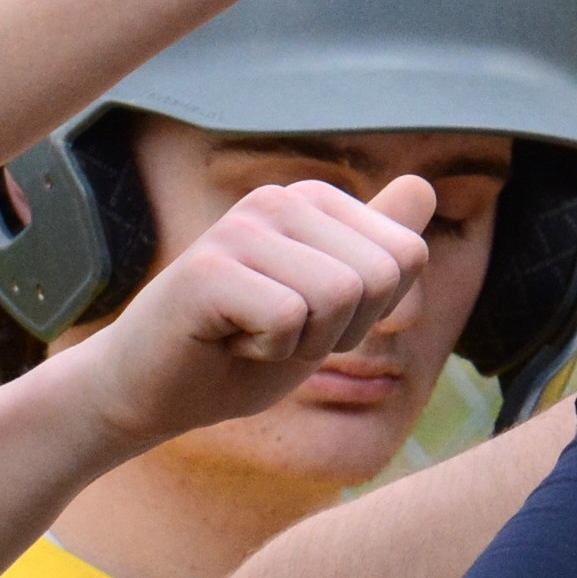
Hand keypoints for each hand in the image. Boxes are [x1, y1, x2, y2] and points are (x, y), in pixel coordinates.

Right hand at [55, 177, 435, 450]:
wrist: (151, 392)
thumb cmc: (241, 352)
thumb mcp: (328, 307)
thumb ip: (376, 249)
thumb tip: (425, 185)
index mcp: (313, 201)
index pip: (407, 257)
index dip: (372, 314)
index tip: (311, 319)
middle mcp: (278, 199)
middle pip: (379, 277)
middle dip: (341, 330)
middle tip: (278, 333)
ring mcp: (240, 228)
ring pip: (338, 296)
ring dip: (303, 343)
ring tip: (251, 335)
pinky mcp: (209, 269)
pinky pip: (289, 320)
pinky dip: (267, 353)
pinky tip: (227, 343)